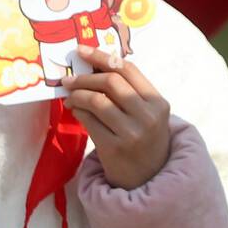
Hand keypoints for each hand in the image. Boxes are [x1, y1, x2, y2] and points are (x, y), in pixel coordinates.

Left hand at [62, 45, 170, 189]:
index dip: (101, 57)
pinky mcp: (113, 148)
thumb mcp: (148, 112)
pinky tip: (75, 109)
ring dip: (78, 95)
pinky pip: (89, 121)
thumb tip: (95, 65)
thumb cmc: (146, 138)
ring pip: (97, 101)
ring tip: (70, 96)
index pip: (128, 69)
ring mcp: (131, 132)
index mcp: (158, 101)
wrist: (149, 176)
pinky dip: (78, 110)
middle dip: (85, 77)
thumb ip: (130, 91)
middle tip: (69, 78)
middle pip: (111, 82)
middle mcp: (147, 115)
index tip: (82, 51)